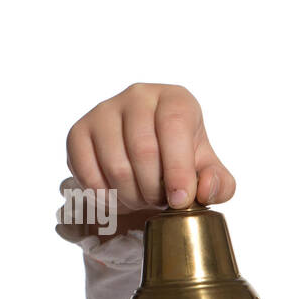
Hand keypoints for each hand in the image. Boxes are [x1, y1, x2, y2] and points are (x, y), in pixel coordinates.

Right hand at [55, 82, 234, 243]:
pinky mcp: (79, 131)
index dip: (178, 169)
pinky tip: (118, 197)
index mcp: (175, 99)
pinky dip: (104, 197)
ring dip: (131, 196)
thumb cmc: (180, 158)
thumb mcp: (207, 170)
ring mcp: (104, 111)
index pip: (174, 127)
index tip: (180, 200)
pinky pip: (86, 171)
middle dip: (154, 189)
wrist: (147, 156)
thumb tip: (206, 189)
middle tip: (160, 202)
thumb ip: (220, 183)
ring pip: (115, 164)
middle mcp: (138, 96)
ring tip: (142, 199)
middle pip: (143, 150)